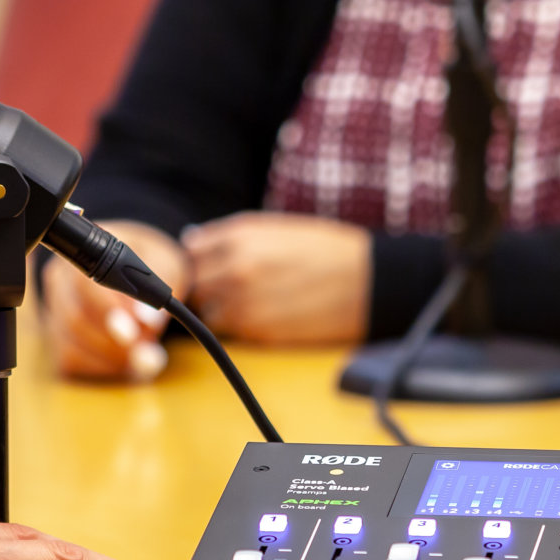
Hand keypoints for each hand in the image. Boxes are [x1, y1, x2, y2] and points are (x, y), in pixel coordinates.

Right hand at [41, 220, 186, 380]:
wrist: (143, 274)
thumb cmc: (152, 263)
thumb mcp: (167, 264)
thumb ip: (157, 289)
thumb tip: (145, 321)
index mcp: (86, 256)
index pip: (84, 286)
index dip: (107, 312)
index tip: (133, 333)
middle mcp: (61, 282)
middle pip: (74, 320)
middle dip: (114, 343)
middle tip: (147, 351)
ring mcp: (55, 311)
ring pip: (70, 345)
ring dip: (111, 358)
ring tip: (145, 357)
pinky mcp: (58, 336)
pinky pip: (69, 360)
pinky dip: (100, 368)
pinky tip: (126, 364)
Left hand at [181, 212, 370, 344]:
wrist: (370, 282)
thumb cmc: (327, 249)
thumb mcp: (278, 227)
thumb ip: (231, 235)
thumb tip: (191, 242)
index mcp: (239, 236)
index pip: (190, 252)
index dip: (201, 260)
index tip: (213, 265)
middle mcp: (235, 269)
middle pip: (194, 284)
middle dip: (208, 286)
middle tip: (233, 286)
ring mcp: (244, 304)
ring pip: (209, 313)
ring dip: (223, 310)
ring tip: (255, 302)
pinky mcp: (259, 333)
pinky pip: (233, 333)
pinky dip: (243, 326)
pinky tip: (270, 314)